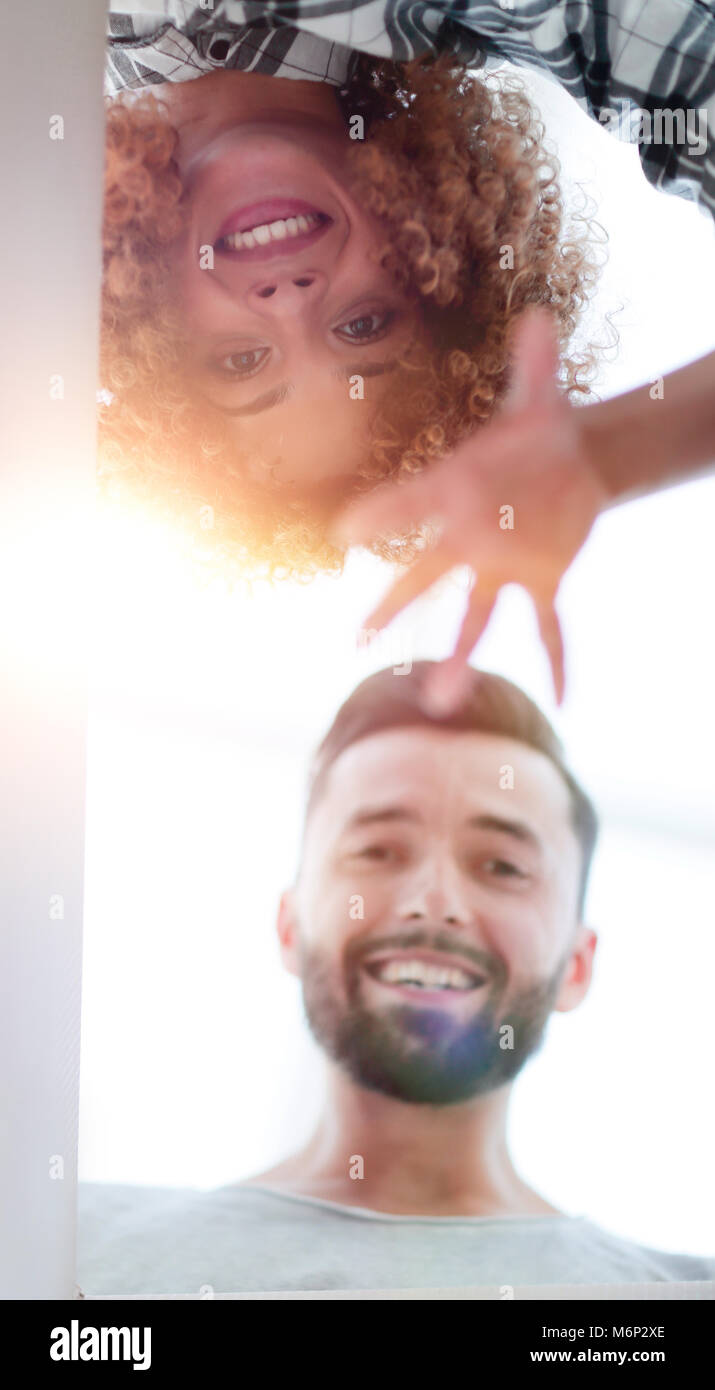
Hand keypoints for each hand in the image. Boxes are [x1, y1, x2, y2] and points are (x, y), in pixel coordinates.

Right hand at [331, 306, 610, 710]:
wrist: (573, 461)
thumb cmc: (540, 427)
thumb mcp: (541, 395)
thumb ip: (536, 361)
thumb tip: (542, 313)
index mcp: (456, 490)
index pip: (407, 503)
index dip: (377, 516)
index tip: (342, 531)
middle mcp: (469, 538)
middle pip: (423, 578)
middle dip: (391, 607)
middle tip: (357, 639)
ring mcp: (501, 567)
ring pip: (473, 618)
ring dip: (458, 658)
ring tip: (440, 700)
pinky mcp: (540, 580)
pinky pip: (547, 626)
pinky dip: (557, 659)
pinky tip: (565, 699)